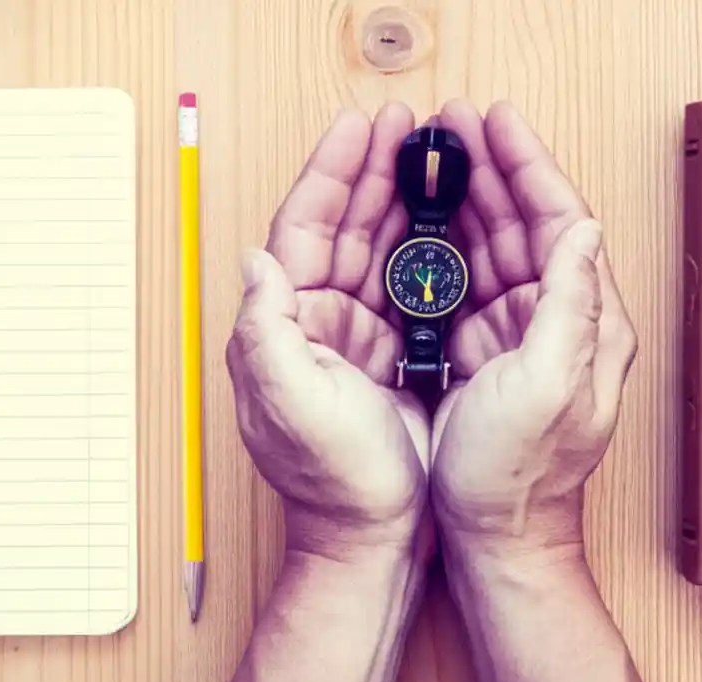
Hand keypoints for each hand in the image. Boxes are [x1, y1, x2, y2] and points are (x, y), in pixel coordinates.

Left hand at [226, 104, 430, 559]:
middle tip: (403, 127)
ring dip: (400, 200)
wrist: (377, 534)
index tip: (358, 130)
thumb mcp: (290, 403)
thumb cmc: (333, 479)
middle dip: (371, 172)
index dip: (330, 175)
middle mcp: (317, 321)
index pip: (303, 229)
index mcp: (285, 325)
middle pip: (342, 226)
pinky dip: (427, 246)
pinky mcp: (395, 352)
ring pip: (378, 247)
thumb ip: (266, 330)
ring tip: (428, 156)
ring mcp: (358, 335)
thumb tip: (255, 260)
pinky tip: (447, 217)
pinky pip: (410, 282)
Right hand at [430, 100, 637, 550]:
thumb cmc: (520, 475)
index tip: (498, 123)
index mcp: (585, 321)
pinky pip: (466, 281)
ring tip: (438, 158)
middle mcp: (558, 321)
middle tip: (455, 127)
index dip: (531, 165)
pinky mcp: (486, 352)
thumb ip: (571, 304)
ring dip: (468, 199)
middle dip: (492, 169)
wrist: (495, 535)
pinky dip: (445, 245)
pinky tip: (423, 223)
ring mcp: (520, 335)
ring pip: (495, 245)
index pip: (563, 220)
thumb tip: (582, 230)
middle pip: (527, 222)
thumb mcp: (550, 385)